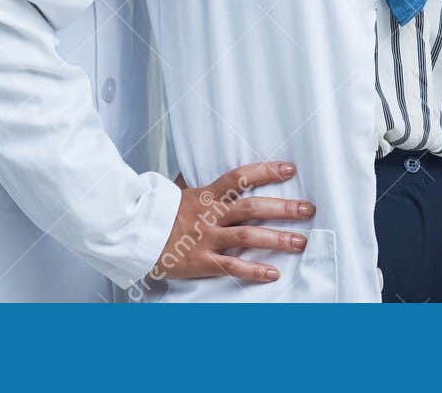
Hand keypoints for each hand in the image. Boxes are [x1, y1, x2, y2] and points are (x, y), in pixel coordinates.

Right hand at [149, 161, 314, 283]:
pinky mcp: (201, 261)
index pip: (240, 177)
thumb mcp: (176, 191)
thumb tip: (191, 168)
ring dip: (277, 239)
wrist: (133, 235)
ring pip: (248, 236)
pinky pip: (231, 266)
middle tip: (308, 209)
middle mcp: (210, 214)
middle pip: (252, 207)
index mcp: (206, 195)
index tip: (290, 170)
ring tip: (301, 241)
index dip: (266, 172)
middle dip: (283, 208)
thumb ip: (190, 182)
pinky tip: (273, 273)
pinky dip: (253, 270)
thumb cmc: (156, 214)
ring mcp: (207, 238)